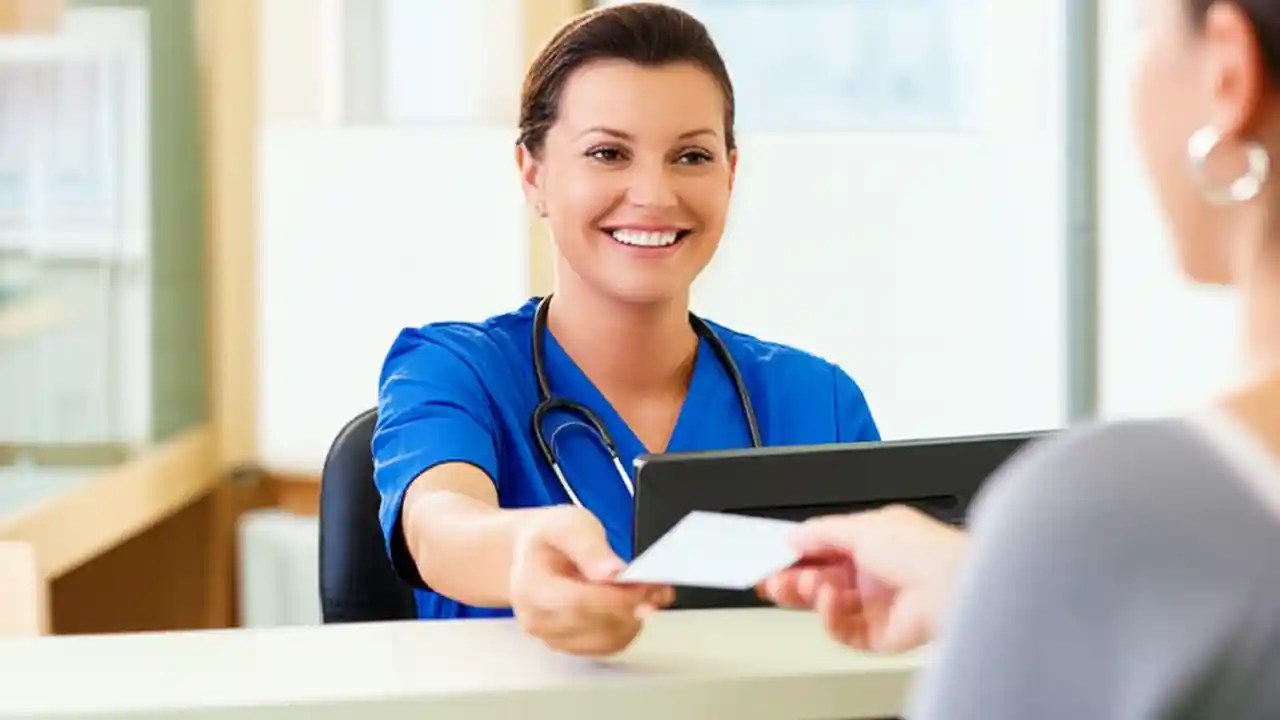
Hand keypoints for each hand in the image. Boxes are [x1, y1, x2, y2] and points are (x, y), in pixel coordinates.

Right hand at [509, 505, 672, 655]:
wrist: (534, 554)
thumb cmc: (549, 538)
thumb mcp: (568, 525)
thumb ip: (590, 548)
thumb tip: (613, 572)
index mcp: (530, 587)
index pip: (576, 603)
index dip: (615, 597)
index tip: (643, 584)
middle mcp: (537, 619)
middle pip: (593, 624)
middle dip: (630, 605)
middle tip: (656, 586)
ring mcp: (553, 637)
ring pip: (605, 641)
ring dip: (634, 618)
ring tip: (649, 594)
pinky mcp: (571, 645)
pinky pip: (608, 646)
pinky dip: (629, 627)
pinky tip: (637, 606)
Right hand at [759, 505, 966, 652]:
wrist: (952, 584)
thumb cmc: (921, 548)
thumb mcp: (860, 526)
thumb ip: (821, 532)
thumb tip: (793, 536)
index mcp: (871, 543)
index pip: (824, 550)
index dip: (797, 555)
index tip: (772, 556)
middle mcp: (873, 575)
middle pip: (821, 581)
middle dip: (794, 580)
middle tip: (771, 579)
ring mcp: (876, 606)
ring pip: (828, 607)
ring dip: (811, 596)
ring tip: (806, 586)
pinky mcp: (879, 636)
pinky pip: (843, 631)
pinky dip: (830, 617)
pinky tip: (830, 601)